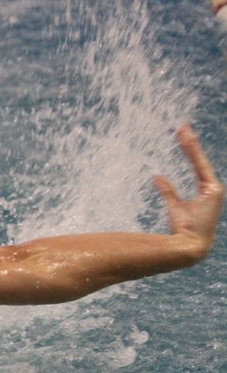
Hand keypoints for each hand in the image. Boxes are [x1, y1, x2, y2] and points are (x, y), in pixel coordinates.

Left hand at [153, 125, 223, 257]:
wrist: (190, 245)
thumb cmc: (183, 230)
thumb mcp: (174, 207)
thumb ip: (169, 191)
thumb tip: (157, 177)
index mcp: (208, 190)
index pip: (198, 165)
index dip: (191, 150)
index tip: (183, 134)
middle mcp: (213, 188)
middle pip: (200, 160)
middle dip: (192, 143)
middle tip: (182, 127)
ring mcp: (214, 189)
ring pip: (200, 161)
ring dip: (191, 145)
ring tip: (182, 130)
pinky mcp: (212, 192)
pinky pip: (199, 167)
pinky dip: (192, 154)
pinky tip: (185, 140)